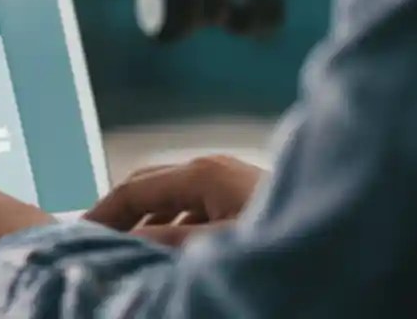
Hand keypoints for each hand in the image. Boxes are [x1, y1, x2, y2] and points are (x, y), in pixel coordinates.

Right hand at [85, 155, 264, 246]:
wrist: (338, 239)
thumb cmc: (280, 235)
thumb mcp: (218, 241)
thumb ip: (169, 239)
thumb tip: (126, 239)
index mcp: (201, 173)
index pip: (133, 188)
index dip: (103, 212)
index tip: (79, 237)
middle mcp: (211, 168)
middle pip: (149, 186)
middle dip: (120, 212)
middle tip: (96, 241)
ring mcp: (228, 180)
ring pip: (172, 198)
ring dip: (146, 221)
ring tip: (127, 248)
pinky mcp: (244, 196)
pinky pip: (194, 207)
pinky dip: (172, 225)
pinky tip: (171, 248)